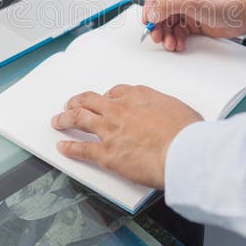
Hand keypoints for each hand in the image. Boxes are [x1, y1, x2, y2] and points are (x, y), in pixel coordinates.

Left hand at [52, 85, 202, 188]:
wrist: (183, 151)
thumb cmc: (187, 133)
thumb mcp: (179, 109)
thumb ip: (165, 109)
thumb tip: (168, 114)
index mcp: (138, 95)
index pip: (116, 92)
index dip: (106, 96)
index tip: (103, 100)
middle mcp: (120, 109)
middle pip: (91, 100)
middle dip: (78, 101)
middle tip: (71, 104)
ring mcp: (110, 130)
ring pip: (79, 118)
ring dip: (65, 118)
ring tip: (58, 120)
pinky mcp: (106, 153)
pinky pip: (82, 148)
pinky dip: (69, 147)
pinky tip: (63, 146)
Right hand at [142, 0, 245, 50]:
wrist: (244, 13)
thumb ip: (166, 5)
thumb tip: (151, 13)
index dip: (150, 5)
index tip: (147, 19)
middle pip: (161, 11)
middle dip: (158, 25)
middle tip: (156, 36)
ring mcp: (189, 9)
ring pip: (170, 23)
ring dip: (167, 35)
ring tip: (170, 43)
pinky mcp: (196, 22)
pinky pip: (180, 32)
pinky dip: (177, 39)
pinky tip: (178, 44)